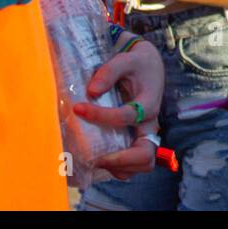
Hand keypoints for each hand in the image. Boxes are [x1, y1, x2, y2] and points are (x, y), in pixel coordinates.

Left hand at [75, 37, 164, 179]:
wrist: (147, 66)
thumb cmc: (135, 64)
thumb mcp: (125, 60)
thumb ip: (109, 72)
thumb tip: (92, 91)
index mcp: (149, 104)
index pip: (126, 116)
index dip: (101, 116)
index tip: (78, 108)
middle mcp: (149, 124)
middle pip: (145, 154)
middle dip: (119, 159)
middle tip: (94, 157)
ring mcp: (144, 134)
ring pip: (142, 164)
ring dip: (120, 168)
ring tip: (94, 161)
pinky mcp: (136, 139)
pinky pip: (132, 163)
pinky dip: (118, 168)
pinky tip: (97, 160)